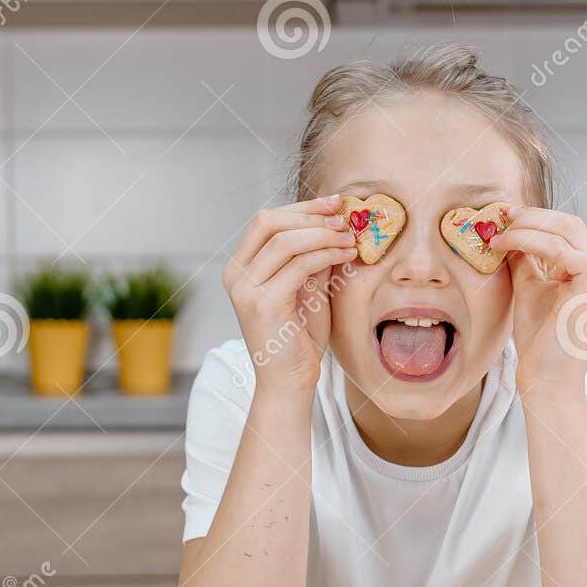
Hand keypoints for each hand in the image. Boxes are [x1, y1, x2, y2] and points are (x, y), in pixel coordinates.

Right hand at [222, 194, 356, 394]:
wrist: (290, 382)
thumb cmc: (299, 339)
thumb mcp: (308, 289)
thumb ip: (313, 258)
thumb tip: (337, 224)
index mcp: (241, 268)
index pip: (266, 221)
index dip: (302, 207)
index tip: (334, 204)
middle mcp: (236, 275)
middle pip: (269, 221)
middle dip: (311, 214)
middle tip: (344, 219)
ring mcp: (246, 289)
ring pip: (285, 240)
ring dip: (322, 234)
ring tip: (349, 238)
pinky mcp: (263, 303)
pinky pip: (299, 265)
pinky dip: (325, 254)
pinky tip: (346, 255)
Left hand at [490, 208, 586, 400]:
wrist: (545, 377)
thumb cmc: (538, 341)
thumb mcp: (528, 288)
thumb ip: (525, 260)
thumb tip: (510, 232)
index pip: (566, 230)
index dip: (536, 218)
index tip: (504, 217)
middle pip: (570, 223)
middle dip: (533, 215)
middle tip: (502, 216)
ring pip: (566, 230)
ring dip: (527, 226)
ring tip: (498, 235)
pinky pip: (560, 248)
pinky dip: (530, 241)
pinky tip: (506, 247)